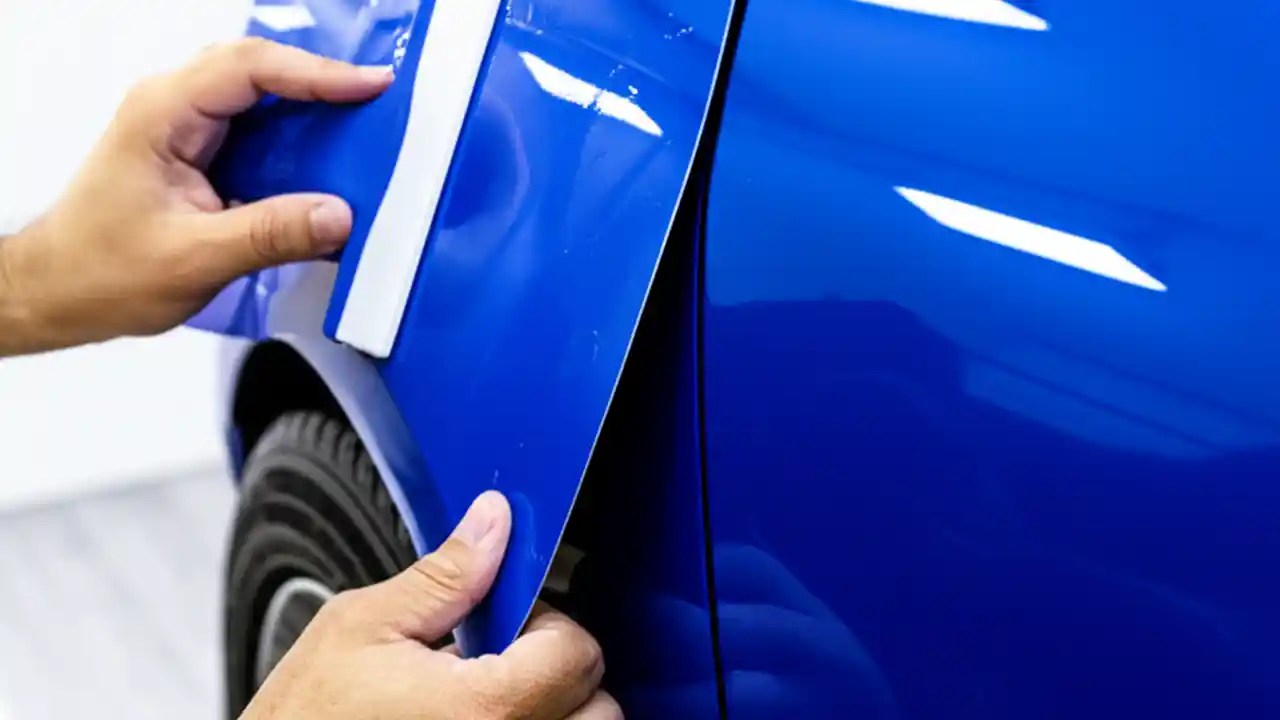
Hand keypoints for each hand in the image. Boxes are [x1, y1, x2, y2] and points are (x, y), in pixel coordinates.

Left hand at [0, 38, 390, 354]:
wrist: (61, 292)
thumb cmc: (103, 272)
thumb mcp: (193, 258)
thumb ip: (269, 234)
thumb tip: (339, 215)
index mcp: (163, 114)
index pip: (250, 69)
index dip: (316, 74)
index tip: (370, 87)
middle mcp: (174, 108)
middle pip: (259, 69)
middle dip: (322, 80)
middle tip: (379, 99)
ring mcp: (187, 129)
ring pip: (261, 96)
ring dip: (313, 108)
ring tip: (366, 124)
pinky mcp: (200, 154)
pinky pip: (258, 130)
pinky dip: (299, 140)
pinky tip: (330, 161)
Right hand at [242, 491, 620, 719]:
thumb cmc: (304, 719)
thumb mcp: (363, 626)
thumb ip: (445, 576)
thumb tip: (493, 522)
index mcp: (484, 709)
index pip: (578, 652)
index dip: (545, 623)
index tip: (505, 622)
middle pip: (599, 706)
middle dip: (560, 671)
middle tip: (505, 661)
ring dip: (555, 709)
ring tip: (495, 695)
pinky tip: (486, 719)